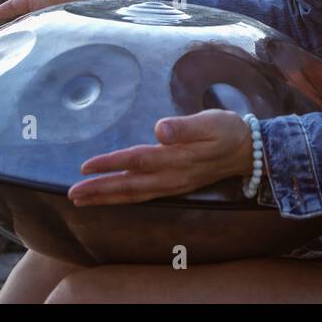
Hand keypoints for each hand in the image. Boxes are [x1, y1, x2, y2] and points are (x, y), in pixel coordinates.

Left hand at [67, 111, 255, 206]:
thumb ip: (184, 126)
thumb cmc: (227, 130)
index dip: (111, 163)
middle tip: (72, 193)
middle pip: (129, 185)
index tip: (86, 166)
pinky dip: (123, 199)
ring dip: (106, 198)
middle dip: (99, 190)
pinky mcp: (174, 187)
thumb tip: (160, 129)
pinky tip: (110, 198)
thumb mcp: (210, 121)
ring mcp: (173, 185)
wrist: (248, 151)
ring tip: (81, 200)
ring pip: (133, 195)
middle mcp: (172, 176)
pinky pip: (143, 196)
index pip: (137, 160)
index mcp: (177, 158)